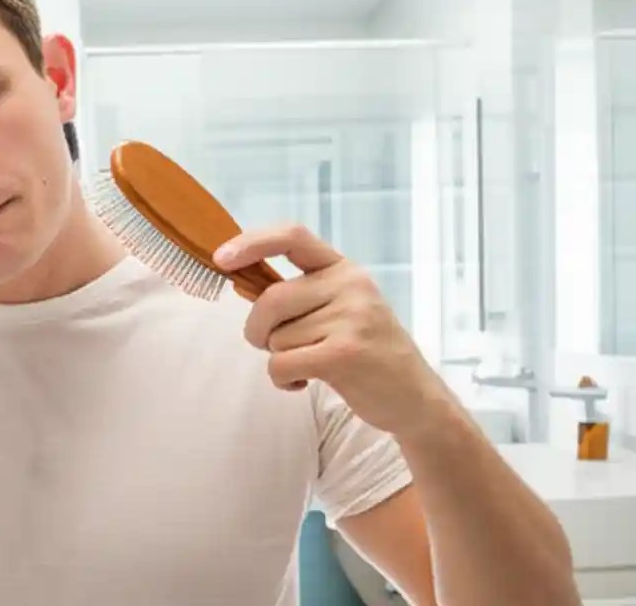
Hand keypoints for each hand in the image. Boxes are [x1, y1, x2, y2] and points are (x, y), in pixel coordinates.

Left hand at [213, 223, 455, 438]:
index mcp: (344, 269)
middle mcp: (350, 286)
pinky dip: (283, 380)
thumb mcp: (339, 310)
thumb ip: (296, 294)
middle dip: (257, 330)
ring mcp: (351, 318)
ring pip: (274, 338)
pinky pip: (281, 364)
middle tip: (271, 345)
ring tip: (312, 364)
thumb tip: (237, 275)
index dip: (251, 243)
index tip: (221, 258)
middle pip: (270, 299)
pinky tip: (308, 381)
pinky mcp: (345, 353)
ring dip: (280, 359)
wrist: (414, 398)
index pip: (292, 236)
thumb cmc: (365, 352)